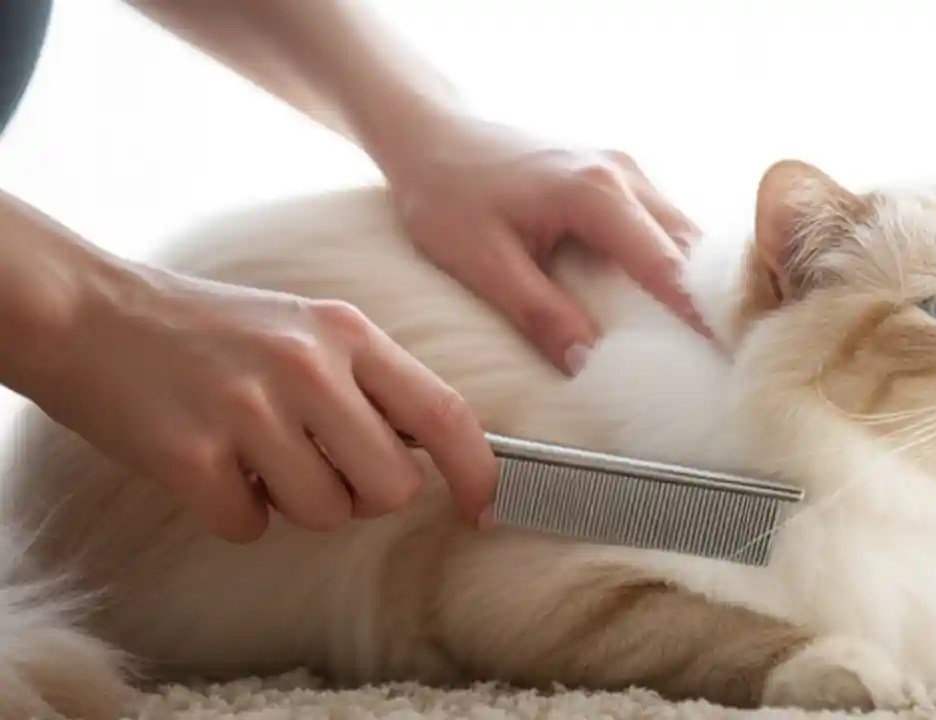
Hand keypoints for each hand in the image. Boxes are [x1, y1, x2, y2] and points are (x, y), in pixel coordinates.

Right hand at [37, 262, 496, 541]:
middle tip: (313, 461)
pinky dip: (233, 512)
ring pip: (324, 515)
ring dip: (292, 503)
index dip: (477, 472)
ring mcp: (248, 409)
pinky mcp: (191, 454)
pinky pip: (250, 527)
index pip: (446, 413)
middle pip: (391, 487)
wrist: (91, 312)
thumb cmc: (215, 331)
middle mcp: (308, 366)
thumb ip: (373, 383)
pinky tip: (209, 463)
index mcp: (347, 333)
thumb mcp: (308, 329)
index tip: (485, 509)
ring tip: (252, 451)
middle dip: (362, 494)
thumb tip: (439, 454)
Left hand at [372, 111, 710, 374]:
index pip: (667, 265)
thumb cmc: (446, 194)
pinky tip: (675, 301)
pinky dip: (676, 263)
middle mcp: (625, 173)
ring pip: (685, 233)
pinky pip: (665, 224)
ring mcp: (627, 169)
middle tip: (731, 356)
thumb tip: (589, 363)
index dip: (701, 315)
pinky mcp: (620, 175)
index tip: (731, 357)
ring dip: (698, 282)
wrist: (430, 133)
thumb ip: (539, 313)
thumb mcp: (482, 263)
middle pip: (692, 247)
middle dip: (713, 301)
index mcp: (596, 193)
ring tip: (711, 337)